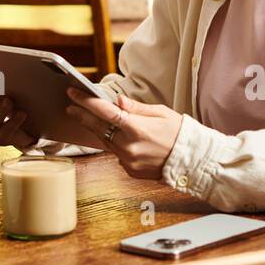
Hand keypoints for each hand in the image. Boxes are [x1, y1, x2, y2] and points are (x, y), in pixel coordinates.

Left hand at [65, 88, 183, 178]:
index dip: (86, 102)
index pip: (105, 112)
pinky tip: (120, 139)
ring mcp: (128, 161)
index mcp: (137, 128)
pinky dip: (116, 145)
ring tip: (90, 119)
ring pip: (105, 142)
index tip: (73, 94)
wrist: (192, 160)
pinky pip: (117, 154)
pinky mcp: (130, 170)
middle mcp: (129, 146)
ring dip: (98, 130)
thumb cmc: (180, 133)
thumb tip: (118, 102)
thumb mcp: (161, 113)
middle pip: (98, 128)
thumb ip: (136, 108)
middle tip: (71, 107)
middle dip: (83, 116)